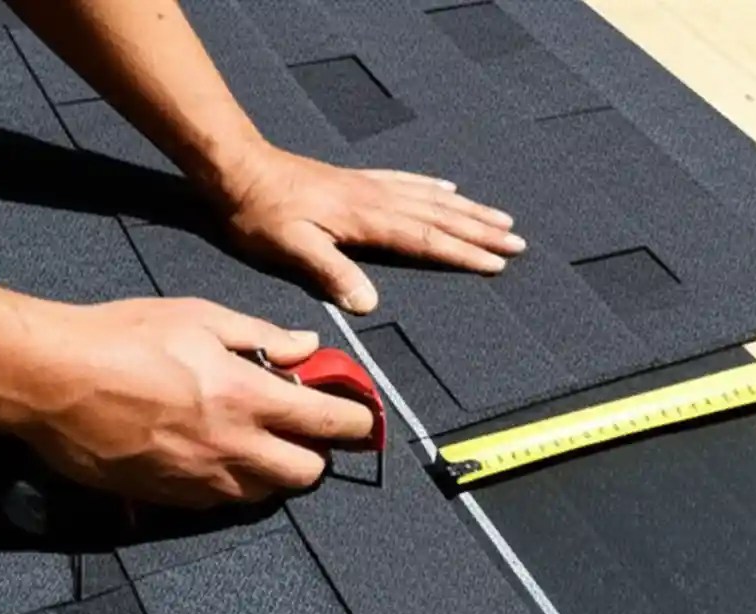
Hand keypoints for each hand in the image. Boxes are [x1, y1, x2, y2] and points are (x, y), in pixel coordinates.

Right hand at [2, 296, 374, 507]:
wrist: (50, 380)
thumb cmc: (121, 339)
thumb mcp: (200, 318)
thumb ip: (263, 338)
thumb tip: (307, 349)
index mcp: (248, 398)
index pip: (329, 423)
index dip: (357, 421)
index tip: (362, 418)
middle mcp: (232, 447)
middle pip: (308, 473)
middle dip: (317, 453)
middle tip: (304, 429)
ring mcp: (200, 480)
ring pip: (267, 494)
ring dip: (275, 471)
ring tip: (258, 441)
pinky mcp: (169, 499)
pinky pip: (221, 504)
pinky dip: (233, 484)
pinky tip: (217, 456)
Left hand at [215, 142, 526, 313]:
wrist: (237, 166)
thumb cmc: (258, 212)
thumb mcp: (290, 248)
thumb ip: (331, 273)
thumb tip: (369, 305)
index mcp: (367, 220)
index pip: (426, 240)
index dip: (464, 253)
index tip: (497, 262)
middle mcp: (377, 200)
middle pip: (441, 217)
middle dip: (482, 231)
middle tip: (518, 241)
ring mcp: (369, 187)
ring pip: (432, 199)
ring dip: (468, 210)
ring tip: (500, 218)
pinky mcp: (357, 181)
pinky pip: (408, 182)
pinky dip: (433, 188)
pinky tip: (448, 189)